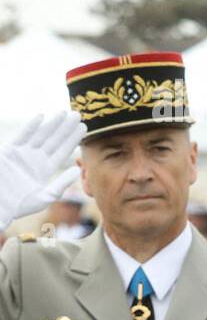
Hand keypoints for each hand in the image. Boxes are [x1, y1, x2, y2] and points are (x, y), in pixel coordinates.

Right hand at [0, 111, 85, 227]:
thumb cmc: (20, 206)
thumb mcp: (46, 196)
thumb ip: (62, 183)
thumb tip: (78, 170)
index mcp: (45, 170)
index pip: (62, 151)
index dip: (73, 139)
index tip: (84, 128)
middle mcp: (35, 159)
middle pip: (54, 140)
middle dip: (65, 128)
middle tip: (78, 114)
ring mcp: (22, 154)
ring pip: (41, 135)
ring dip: (52, 124)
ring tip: (64, 113)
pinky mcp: (9, 151)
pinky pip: (22, 136)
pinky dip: (31, 127)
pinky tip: (42, 117)